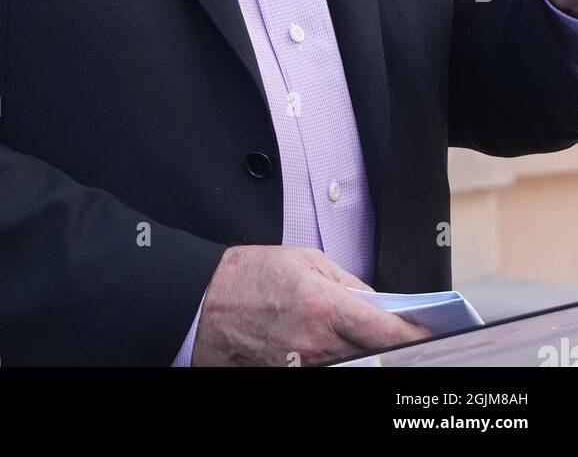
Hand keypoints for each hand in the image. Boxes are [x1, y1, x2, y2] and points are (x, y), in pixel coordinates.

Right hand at [190, 245, 431, 366]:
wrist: (204, 304)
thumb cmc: (250, 275)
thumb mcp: (304, 259)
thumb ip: (347, 282)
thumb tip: (378, 304)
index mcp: (324, 305)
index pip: (386, 331)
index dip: (415, 335)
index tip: (432, 333)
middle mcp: (317, 344)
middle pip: (375, 356)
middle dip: (390, 347)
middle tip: (402, 337)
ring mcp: (304, 368)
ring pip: (353, 367)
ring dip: (362, 354)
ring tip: (360, 338)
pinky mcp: (290, 378)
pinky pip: (327, 371)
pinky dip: (337, 360)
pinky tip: (334, 348)